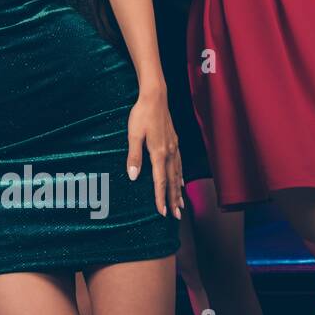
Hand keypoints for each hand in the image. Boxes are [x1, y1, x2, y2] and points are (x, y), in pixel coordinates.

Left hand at [126, 91, 183, 218]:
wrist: (155, 97)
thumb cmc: (141, 114)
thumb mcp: (133, 135)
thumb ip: (134, 156)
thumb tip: (132, 176)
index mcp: (159, 153)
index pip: (160, 181)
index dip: (160, 198)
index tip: (162, 212)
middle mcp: (170, 153)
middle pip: (173, 181)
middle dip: (173, 200)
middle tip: (176, 216)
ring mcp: (174, 148)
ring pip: (178, 174)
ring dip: (179, 191)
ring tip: (180, 205)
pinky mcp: (174, 142)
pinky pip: (180, 164)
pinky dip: (181, 176)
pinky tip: (181, 181)